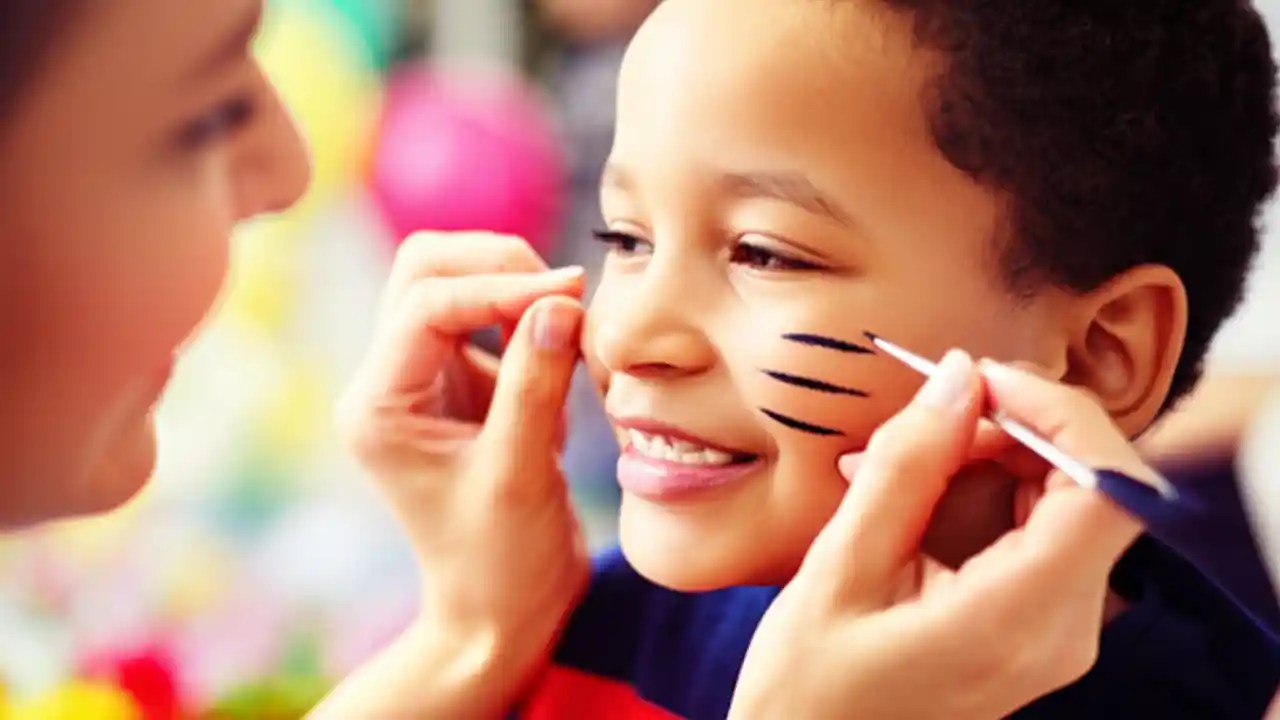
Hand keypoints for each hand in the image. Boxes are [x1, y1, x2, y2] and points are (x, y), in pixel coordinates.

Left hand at [319, 233, 589, 718]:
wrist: (501, 617)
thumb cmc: (502, 563)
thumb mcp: (520, 473)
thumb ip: (536, 382)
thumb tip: (561, 300)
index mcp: (378, 405)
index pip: (427, 302)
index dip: (500, 287)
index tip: (571, 296)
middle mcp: (388, 384)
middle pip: (426, 270)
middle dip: (498, 269)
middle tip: (569, 296)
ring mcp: (423, 383)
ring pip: (458, 287)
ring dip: (517, 298)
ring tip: (569, 349)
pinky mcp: (461, 389)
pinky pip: (494, 326)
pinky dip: (533, 335)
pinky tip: (558, 396)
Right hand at [730, 352, 1153, 719]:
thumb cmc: (810, 687)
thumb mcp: (840, 568)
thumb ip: (906, 467)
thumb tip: (958, 377)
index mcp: (1019, 619)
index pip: (1108, 494)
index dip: (1062, 415)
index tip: (983, 384)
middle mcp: (1062, 629)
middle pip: (1092, 488)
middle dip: (1020, 426)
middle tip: (930, 415)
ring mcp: (1056, 632)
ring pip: (1068, 500)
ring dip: (998, 453)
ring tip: (903, 456)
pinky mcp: (1036, 626)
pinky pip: (1040, 530)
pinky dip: (989, 488)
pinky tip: (916, 488)